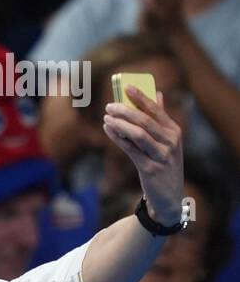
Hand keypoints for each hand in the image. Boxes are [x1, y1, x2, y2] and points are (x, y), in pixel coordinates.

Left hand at [102, 84, 184, 225]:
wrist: (169, 195)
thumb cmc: (164, 162)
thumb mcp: (168, 141)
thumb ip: (161, 118)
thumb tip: (158, 94)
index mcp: (175, 131)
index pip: (157, 110)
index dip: (141, 97)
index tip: (126, 86)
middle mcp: (171, 142)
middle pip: (145, 121)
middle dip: (125, 111)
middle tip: (108, 105)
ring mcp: (162, 156)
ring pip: (137, 135)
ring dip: (119, 124)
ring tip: (106, 117)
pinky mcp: (150, 169)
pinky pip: (130, 150)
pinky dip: (117, 138)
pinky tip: (108, 130)